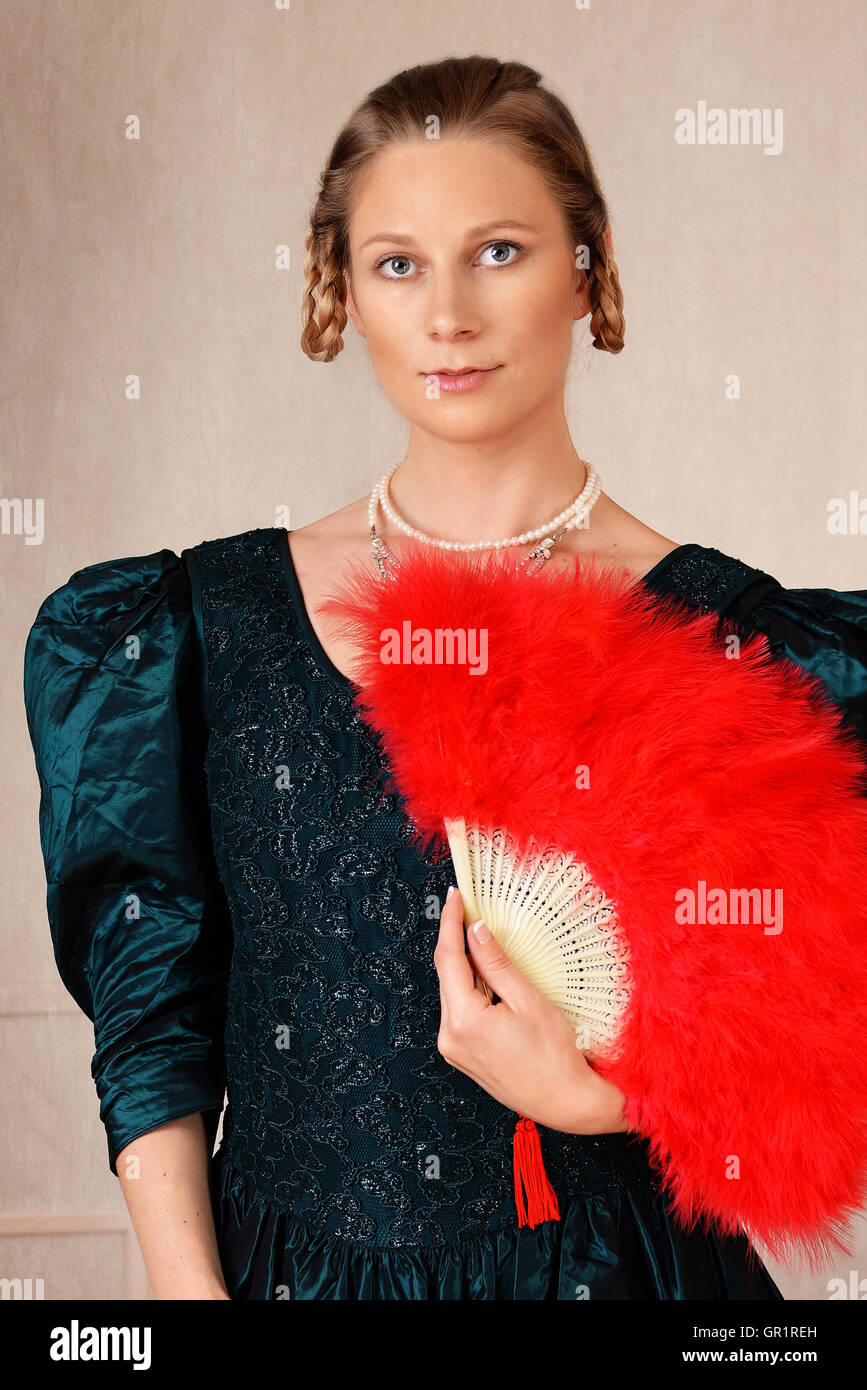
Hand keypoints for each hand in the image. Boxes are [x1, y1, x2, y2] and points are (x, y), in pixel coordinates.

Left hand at [434, 885, 629, 1133]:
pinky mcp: (462, 1056)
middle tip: (467, 908)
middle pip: (447, 975)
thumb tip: (474, 930)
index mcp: (463, 1020)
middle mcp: (449, 1037)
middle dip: (456, 941)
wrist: (566, 1103)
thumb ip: (495, 963)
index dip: (449, 923)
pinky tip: (485, 976)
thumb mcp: (527, 999)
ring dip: (464, 966)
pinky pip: (459, 1012)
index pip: (448, 958)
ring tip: (479, 938)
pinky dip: (469, 990)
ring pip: (452, 993)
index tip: (454, 896)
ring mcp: (454, 1050)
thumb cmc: (554, 1055)